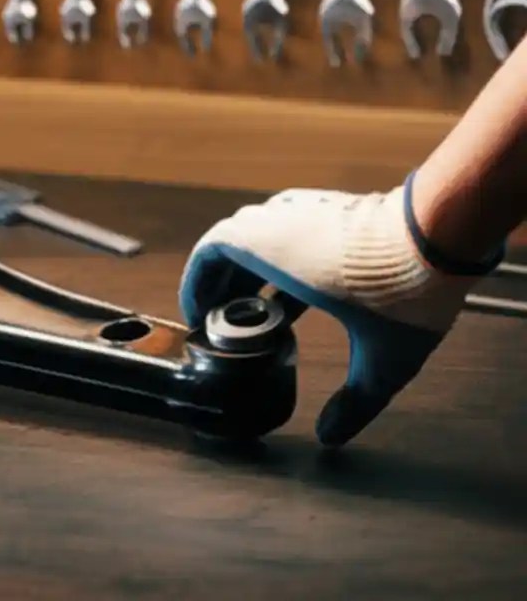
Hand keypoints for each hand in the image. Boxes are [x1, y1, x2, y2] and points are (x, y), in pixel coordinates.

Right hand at [178, 174, 501, 446]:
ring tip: (262, 311)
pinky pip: (287, 230)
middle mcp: (281, 223)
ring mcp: (308, 209)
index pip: (208, 255)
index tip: (197, 316)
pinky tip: (302, 294)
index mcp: (272, 251)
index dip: (194, 286)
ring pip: (259, 235)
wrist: (448, 231)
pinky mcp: (333, 207)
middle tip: (223, 320)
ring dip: (251, 270)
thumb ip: (355, 400)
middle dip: (221, 284)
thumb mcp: (382, 358)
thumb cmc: (405, 287)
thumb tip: (332, 436)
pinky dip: (280, 259)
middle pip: (229, 246)